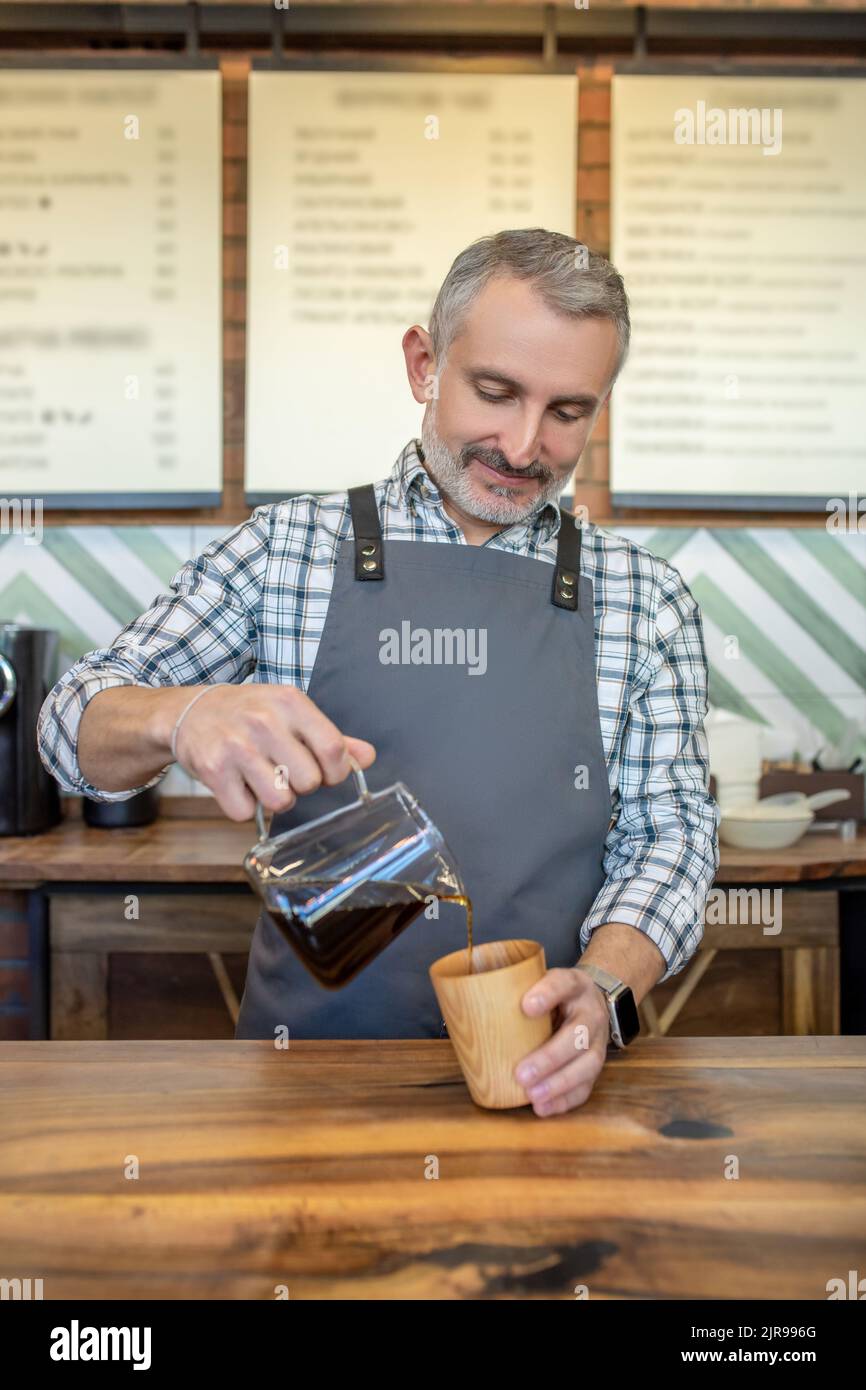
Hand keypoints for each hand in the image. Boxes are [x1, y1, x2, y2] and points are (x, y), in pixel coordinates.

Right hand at [171, 684, 375, 821]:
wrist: (189, 711)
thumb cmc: (248, 713)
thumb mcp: (291, 712)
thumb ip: (330, 737)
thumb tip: (367, 757)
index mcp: (290, 702)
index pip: (333, 749)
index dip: (336, 772)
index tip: (325, 773)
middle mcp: (264, 721)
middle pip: (310, 781)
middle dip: (301, 785)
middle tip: (283, 771)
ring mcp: (237, 746)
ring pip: (281, 801)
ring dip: (275, 799)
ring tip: (262, 780)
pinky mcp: (213, 769)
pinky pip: (245, 812)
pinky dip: (243, 806)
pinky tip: (237, 785)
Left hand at [514, 967, 610, 1116]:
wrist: (589, 1001)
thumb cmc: (554, 995)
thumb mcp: (539, 981)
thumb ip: (514, 990)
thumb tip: (465, 1008)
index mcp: (575, 985)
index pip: (564, 983)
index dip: (548, 994)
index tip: (526, 1006)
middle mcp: (590, 1013)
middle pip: (578, 1034)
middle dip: (550, 1057)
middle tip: (522, 1073)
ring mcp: (598, 1041)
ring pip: (588, 1064)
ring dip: (559, 1083)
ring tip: (533, 1095)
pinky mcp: (595, 1066)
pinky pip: (586, 1086)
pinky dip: (564, 1100)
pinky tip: (543, 1107)